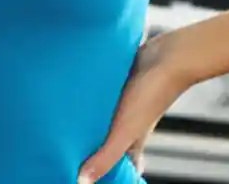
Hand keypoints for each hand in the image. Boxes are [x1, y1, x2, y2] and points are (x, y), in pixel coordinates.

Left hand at [79, 35, 195, 182]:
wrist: (167, 57)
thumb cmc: (151, 95)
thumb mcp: (124, 131)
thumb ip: (106, 156)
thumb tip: (82, 181)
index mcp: (131, 139)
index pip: (120, 161)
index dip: (107, 170)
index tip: (85, 174)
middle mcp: (127, 121)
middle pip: (107, 137)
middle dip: (90, 143)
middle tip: (66, 145)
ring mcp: (123, 101)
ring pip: (103, 114)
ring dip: (88, 117)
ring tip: (61, 118)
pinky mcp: (118, 81)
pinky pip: (101, 92)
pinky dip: (89, 94)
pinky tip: (71, 89)